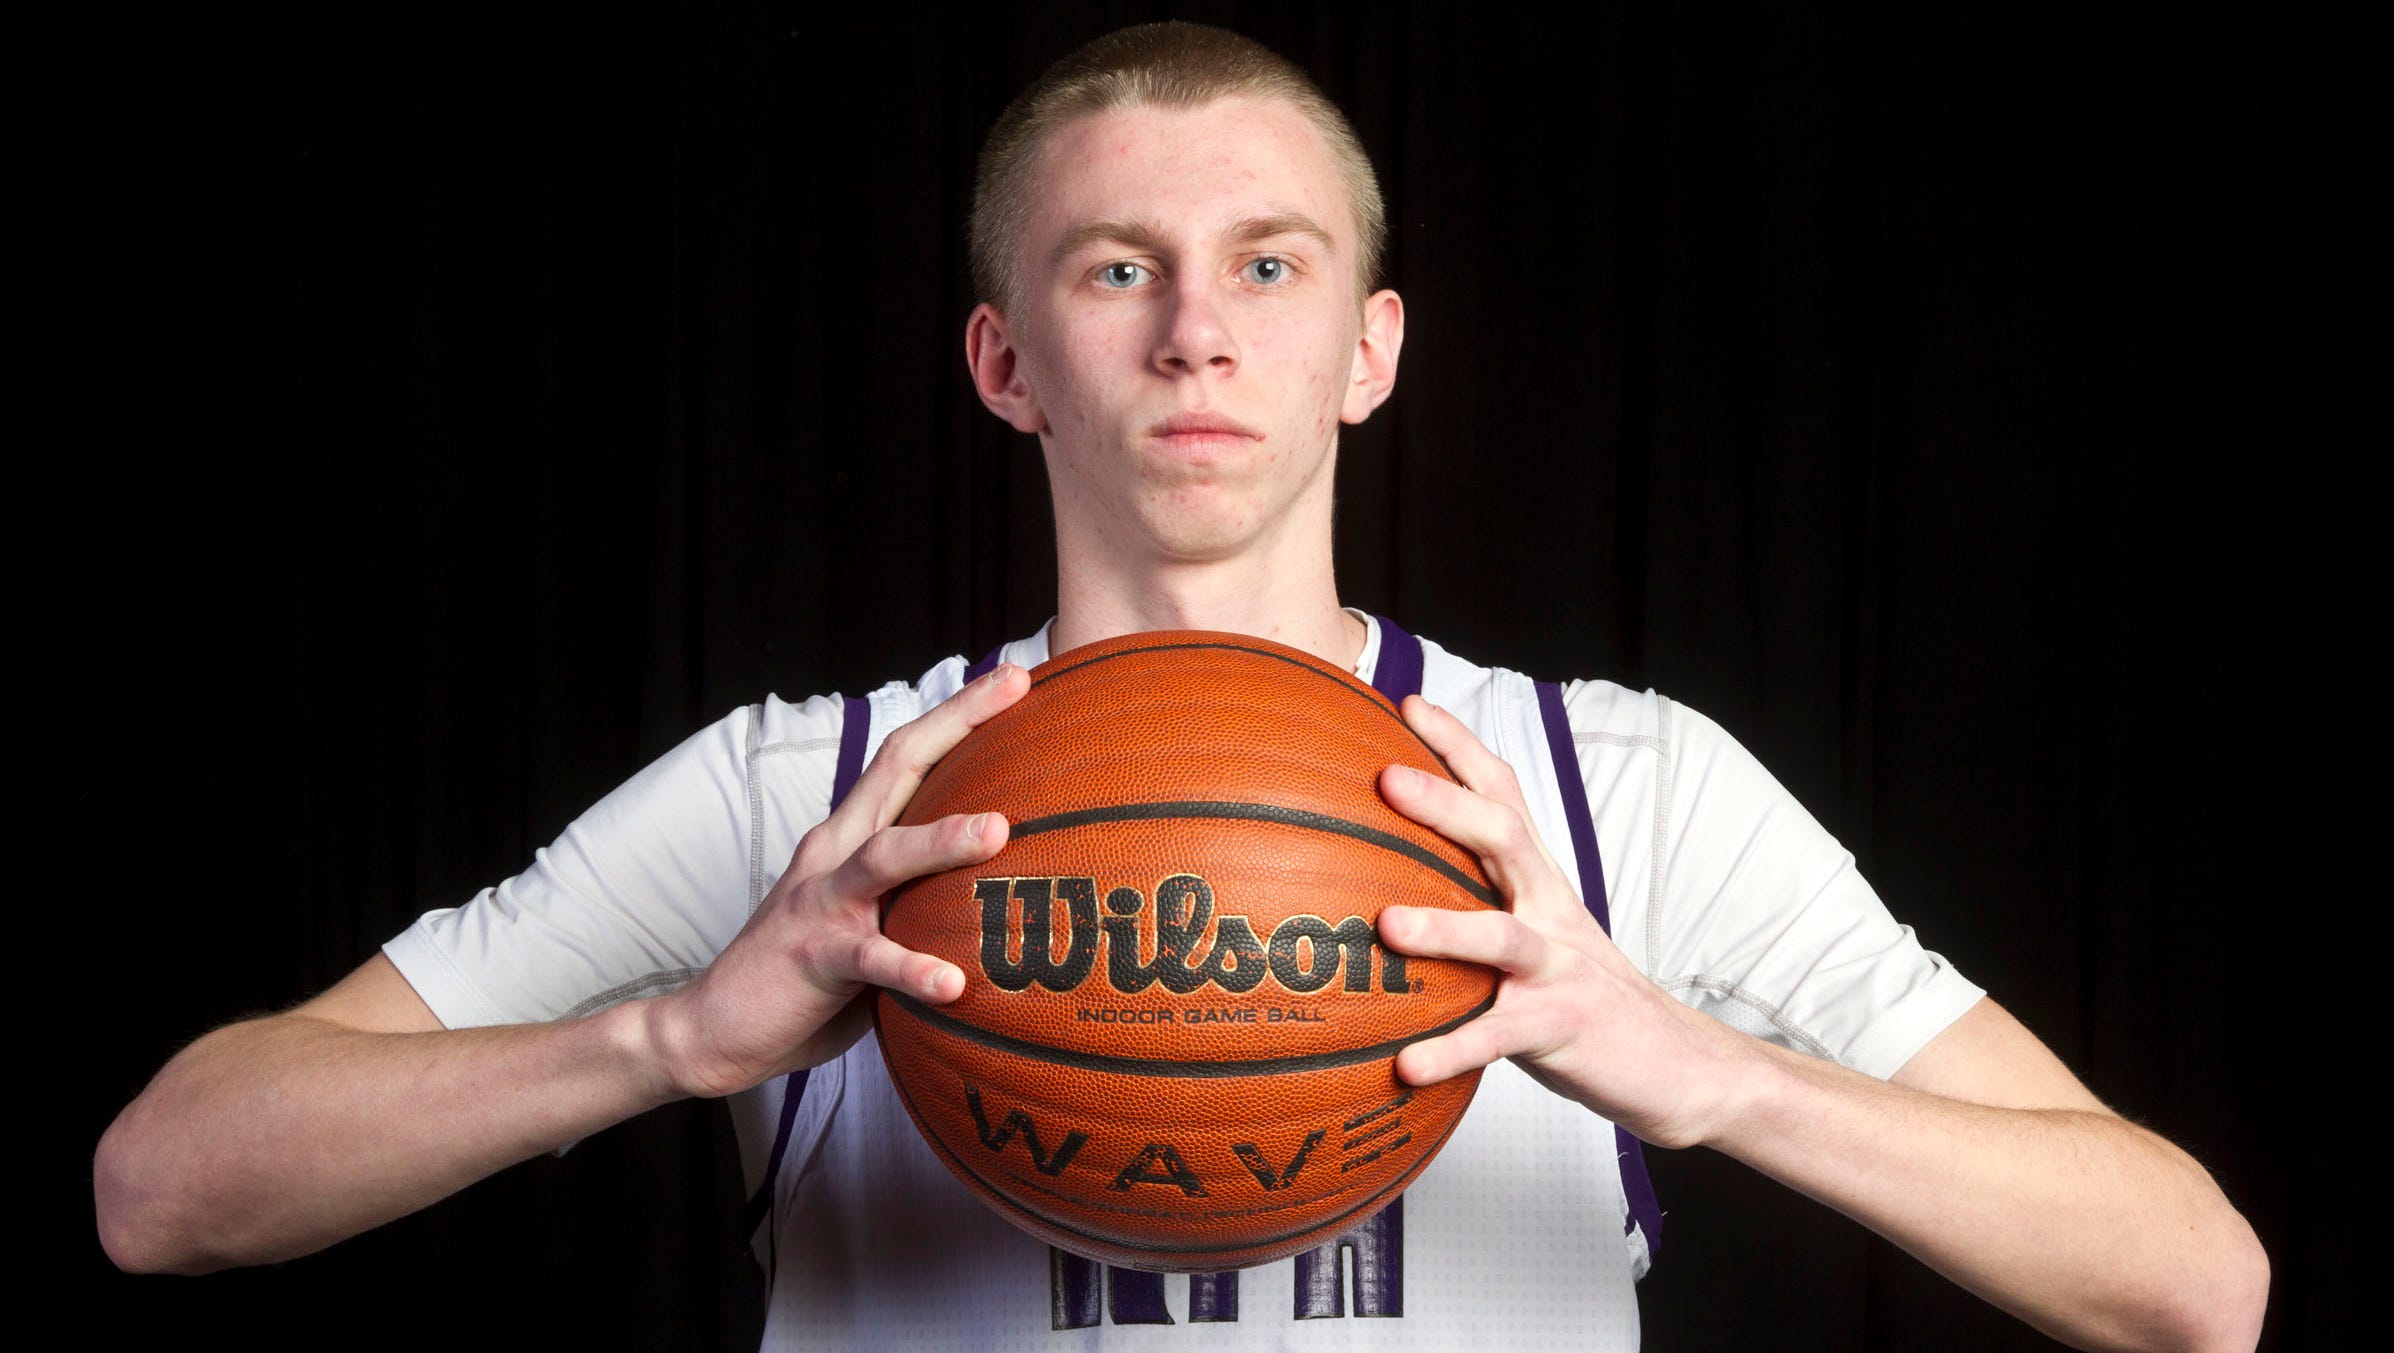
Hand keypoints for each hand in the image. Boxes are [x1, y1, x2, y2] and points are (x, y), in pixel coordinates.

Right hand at [650, 662, 1030, 1099]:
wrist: (713, 1026)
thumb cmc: (807, 977)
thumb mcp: (871, 921)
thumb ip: (920, 896)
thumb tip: (1005, 893)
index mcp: (850, 836)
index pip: (907, 757)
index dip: (957, 713)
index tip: (1013, 677)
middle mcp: (836, 853)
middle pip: (898, 769)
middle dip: (957, 724)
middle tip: (1016, 687)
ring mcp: (822, 901)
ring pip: (885, 855)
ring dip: (941, 840)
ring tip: (998, 830)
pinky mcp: (814, 956)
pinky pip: (870, 958)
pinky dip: (912, 967)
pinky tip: (953, 983)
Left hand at [1374, 695, 1748, 1148]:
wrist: (1676, 1063)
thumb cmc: (1582, 995)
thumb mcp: (1534, 934)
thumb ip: (1476, 902)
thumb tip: (1384, 885)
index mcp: (1539, 881)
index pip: (1501, 794)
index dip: (1458, 746)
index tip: (1407, 703)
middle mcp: (1550, 911)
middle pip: (1503, 838)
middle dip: (1446, 803)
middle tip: (1387, 778)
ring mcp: (1557, 969)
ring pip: (1503, 936)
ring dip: (1446, 930)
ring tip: (1388, 925)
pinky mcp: (1560, 1028)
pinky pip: (1499, 1038)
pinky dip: (1452, 1050)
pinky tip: (1406, 1063)